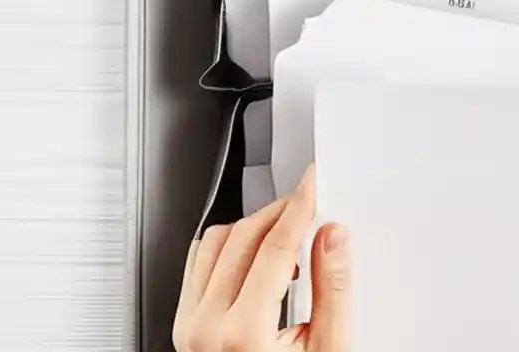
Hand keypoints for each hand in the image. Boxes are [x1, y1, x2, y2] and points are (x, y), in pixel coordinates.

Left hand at [172, 167, 350, 350]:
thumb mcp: (329, 349)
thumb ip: (334, 290)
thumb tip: (333, 236)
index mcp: (242, 333)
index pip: (275, 245)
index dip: (300, 205)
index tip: (314, 183)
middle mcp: (204, 327)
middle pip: (243, 236)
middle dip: (281, 212)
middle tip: (311, 205)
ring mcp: (188, 327)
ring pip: (215, 243)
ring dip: (254, 227)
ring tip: (290, 235)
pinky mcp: (185, 327)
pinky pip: (198, 264)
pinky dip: (229, 247)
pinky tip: (260, 257)